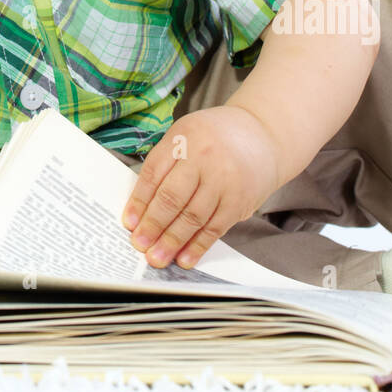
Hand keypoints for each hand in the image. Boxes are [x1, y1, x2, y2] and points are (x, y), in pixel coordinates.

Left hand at [121, 104, 280, 268]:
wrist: (262, 134)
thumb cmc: (216, 136)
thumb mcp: (186, 134)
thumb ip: (166, 162)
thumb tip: (142, 204)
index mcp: (184, 137)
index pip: (154, 172)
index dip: (139, 200)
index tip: (129, 222)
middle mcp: (204, 157)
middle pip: (172, 197)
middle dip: (153, 225)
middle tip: (139, 245)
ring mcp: (224, 180)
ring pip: (192, 216)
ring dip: (172, 241)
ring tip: (157, 257)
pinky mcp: (239, 201)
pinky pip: (214, 228)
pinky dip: (198, 246)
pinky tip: (185, 257)